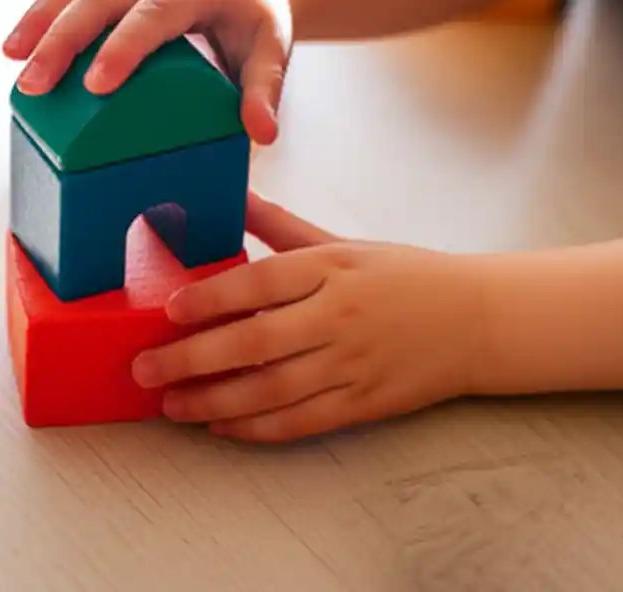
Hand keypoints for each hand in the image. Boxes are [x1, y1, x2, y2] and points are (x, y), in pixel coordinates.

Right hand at [2, 0, 292, 144]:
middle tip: (32, 83)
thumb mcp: (271, 53)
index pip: (152, 16)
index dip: (121, 48)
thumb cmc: (259, 24)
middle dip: (61, 39)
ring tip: (12, 54)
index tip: (93, 85)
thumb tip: (261, 136)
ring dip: (42, 13)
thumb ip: (264, 92)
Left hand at [130, 193, 489, 442]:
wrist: (477, 319)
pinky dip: (257, 428)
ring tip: (171, 406)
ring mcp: (352, 364)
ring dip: (214, 401)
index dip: (210, 298)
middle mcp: (338, 317)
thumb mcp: (344, 241)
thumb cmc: (403, 276)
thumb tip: (234, 193)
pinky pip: (301, 421)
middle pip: (256, 342)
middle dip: (193, 359)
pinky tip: (219, 427)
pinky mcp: (364, 403)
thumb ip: (282, 226)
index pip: (261, 283)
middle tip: (145, 369)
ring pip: (272, 390)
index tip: (167, 309)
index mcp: (331, 269)